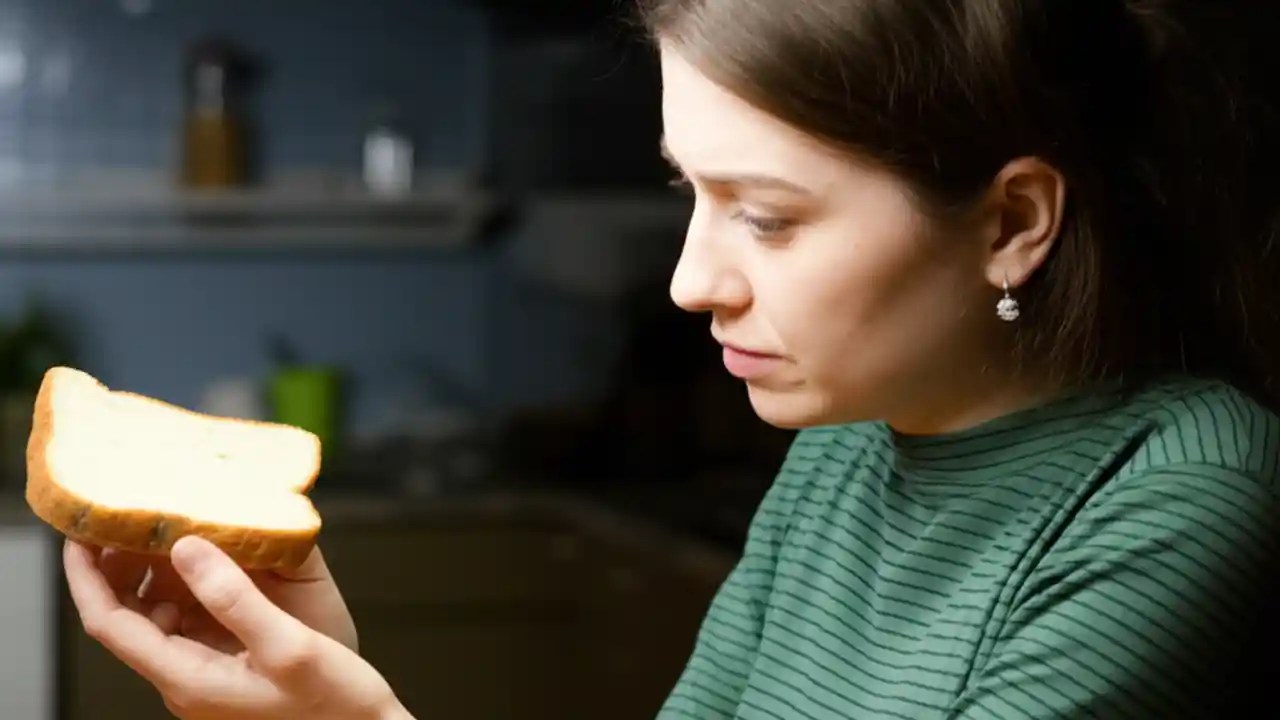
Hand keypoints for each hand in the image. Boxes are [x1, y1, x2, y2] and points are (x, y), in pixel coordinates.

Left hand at [64, 536, 413, 719]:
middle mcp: (187, 678)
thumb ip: (234, 597)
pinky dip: (190, 586)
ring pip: (158, 617)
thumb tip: (184, 547)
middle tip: (127, 516)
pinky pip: (192, 620)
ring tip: (168, 527)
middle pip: (128, 617)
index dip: (85, 577)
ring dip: (155, 574)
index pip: (109, 623)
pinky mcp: (230, 667)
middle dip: (117, 567)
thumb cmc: (332, 703)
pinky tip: (214, 559)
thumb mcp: (286, 646)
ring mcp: (206, 674)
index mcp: (188, 678)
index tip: (78, 532)